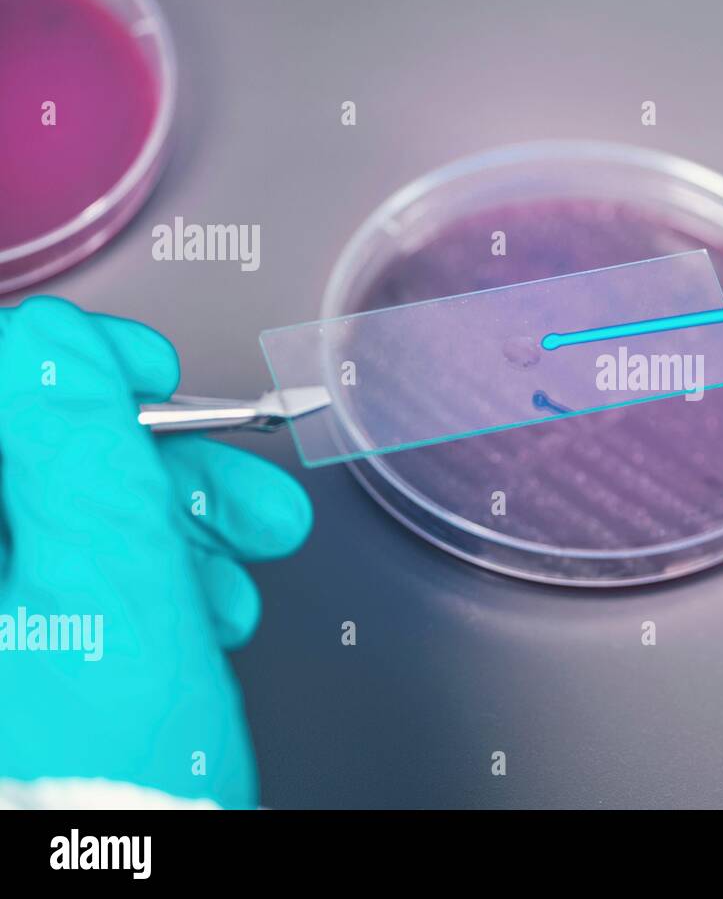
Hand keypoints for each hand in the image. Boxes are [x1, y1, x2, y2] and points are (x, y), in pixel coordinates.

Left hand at [0, 297, 311, 806]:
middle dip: (163, 471)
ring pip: (73, 520)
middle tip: (240, 499)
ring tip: (240, 579)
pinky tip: (206, 613)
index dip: (72, 365)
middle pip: (40, 463)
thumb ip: (78, 447)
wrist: (114, 886)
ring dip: (179, 533)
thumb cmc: (99, 785)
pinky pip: (82, 576)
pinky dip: (156, 580)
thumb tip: (59, 339)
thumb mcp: (106, 590)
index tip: (149, 374)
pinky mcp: (19, 650)